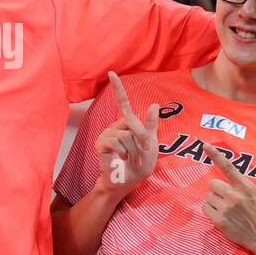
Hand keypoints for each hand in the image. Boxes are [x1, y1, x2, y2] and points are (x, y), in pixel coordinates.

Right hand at [95, 72, 158, 194]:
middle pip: (132, 122)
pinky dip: (125, 152)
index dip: (117, 87)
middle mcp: (116, 126)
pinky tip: (123, 158)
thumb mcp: (151, 144)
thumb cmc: (139, 165)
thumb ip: (151, 125)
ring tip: (132, 159)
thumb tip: (154, 104)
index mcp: (127, 124)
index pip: (121, 102)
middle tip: (145, 151)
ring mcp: (107, 134)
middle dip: (142, 138)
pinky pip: (117, 141)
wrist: (127, 181)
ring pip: (126, 134)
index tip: (111, 73)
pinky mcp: (101, 143)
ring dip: (134, 150)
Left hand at [201, 143, 255, 254]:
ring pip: (208, 196)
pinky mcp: (219, 221)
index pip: (228, 167)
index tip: (205, 145)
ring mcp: (226, 209)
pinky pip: (205, 208)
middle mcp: (234, 196)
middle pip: (213, 183)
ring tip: (227, 208)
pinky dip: (210, 211)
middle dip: (218, 189)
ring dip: (214, 201)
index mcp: (244, 186)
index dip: (216, 155)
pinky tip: (221, 215)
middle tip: (228, 197)